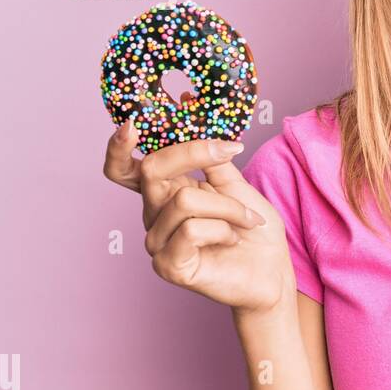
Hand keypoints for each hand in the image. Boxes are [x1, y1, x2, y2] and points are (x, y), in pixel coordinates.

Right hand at [102, 119, 295, 312]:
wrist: (272, 271)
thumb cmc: (253, 230)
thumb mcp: (234, 184)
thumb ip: (210, 158)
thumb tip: (190, 117)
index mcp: (164, 193)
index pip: (124, 169)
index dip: (118, 147)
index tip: (132, 123)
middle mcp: (153, 216)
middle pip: (151, 171)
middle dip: (193, 155)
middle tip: (229, 151)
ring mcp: (157, 243)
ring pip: (184, 200)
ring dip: (228, 206)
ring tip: (247, 220)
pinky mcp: (168, 266)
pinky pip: (192, 229)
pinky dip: (224, 228)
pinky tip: (232, 239)